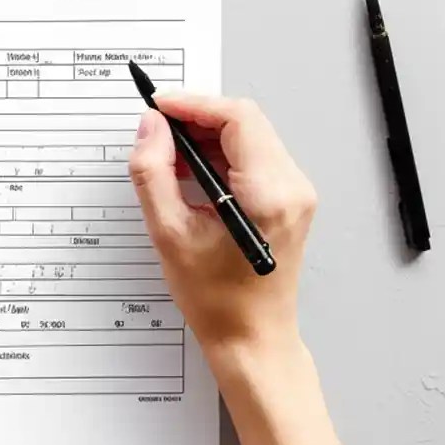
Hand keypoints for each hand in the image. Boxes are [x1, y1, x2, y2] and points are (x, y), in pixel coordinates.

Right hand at [128, 94, 316, 375]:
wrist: (252, 340)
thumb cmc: (219, 302)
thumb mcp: (170, 234)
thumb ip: (153, 173)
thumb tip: (149, 129)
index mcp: (270, 194)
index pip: (237, 118)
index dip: (193, 104)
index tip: (159, 107)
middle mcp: (292, 188)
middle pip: (244, 122)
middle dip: (196, 120)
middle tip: (157, 133)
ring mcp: (295, 193)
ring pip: (248, 138)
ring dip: (206, 139)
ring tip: (169, 160)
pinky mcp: (288, 200)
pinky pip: (253, 159)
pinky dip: (219, 157)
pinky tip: (190, 175)